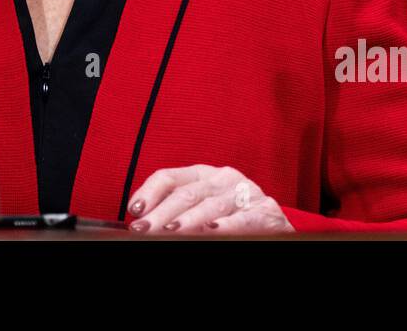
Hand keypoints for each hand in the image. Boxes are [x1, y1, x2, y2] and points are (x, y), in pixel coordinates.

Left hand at [126, 164, 294, 233]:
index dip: (149, 193)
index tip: (134, 211)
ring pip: (211, 206)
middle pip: (186, 194)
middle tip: (144, 229)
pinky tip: (212, 231)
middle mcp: (223, 178)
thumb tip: (141, 219)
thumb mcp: (201, 206)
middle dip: (161, 214)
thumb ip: (174, 210)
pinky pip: (244, 218)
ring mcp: (245, 193)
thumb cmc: (230, 216)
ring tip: (171, 231)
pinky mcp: (266, 211)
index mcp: (203, 174)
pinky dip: (228, 225)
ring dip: (188, 221)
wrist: (273, 225)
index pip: (169, 177)